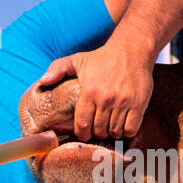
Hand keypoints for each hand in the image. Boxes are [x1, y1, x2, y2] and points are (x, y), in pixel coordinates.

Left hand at [38, 45, 153, 141]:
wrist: (132, 50)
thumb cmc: (103, 57)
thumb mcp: (78, 59)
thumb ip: (57, 69)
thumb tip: (43, 81)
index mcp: (89, 91)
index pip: (82, 125)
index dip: (82, 133)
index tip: (85, 132)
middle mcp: (105, 99)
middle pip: (99, 130)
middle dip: (97, 133)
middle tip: (98, 128)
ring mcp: (123, 102)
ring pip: (115, 132)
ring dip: (112, 133)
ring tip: (111, 126)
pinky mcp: (139, 104)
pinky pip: (131, 129)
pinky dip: (127, 131)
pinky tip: (124, 125)